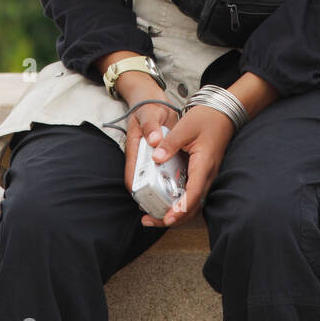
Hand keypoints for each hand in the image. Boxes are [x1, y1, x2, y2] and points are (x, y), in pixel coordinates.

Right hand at [119, 73, 180, 205]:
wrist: (155, 106)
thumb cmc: (148, 109)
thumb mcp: (148, 114)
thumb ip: (150, 126)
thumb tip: (153, 140)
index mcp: (135, 153)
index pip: (132, 178)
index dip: (139, 193)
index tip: (148, 203)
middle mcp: (143, 162)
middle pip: (144, 189)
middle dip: (154, 203)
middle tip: (167, 214)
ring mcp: (153, 164)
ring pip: (157, 188)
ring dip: (166, 200)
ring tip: (179, 212)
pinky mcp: (165, 163)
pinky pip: (169, 180)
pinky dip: (177, 189)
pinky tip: (188, 196)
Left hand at [139, 104, 234, 229]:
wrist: (223, 113)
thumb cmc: (208, 118)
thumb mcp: (185, 127)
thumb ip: (170, 143)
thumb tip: (156, 157)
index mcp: (204, 164)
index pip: (194, 194)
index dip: (181, 209)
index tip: (168, 218)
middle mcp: (207, 174)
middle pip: (192, 206)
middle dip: (173, 218)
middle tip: (151, 220)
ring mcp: (205, 176)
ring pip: (192, 203)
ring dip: (175, 213)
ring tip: (154, 216)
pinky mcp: (201, 174)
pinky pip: (191, 194)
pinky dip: (179, 202)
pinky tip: (164, 201)